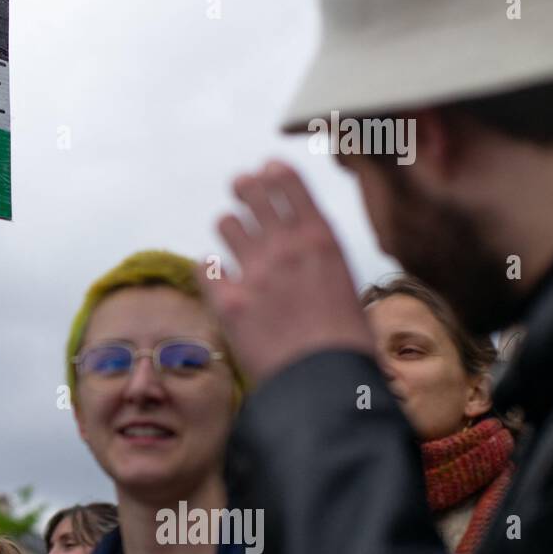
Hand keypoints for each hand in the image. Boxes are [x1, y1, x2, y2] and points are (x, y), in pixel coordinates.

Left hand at [201, 160, 374, 384]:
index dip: (276, 174)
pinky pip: (204, 266)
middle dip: (246, 189)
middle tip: (242, 189)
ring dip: (229, 227)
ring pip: (226, 223)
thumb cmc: (348, 348)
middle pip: (254, 195)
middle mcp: (285, 248)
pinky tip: (214, 274)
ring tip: (233, 234)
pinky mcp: (227, 301)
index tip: (266, 168)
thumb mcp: (348, 292)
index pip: (292, 187)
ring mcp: (253, 272)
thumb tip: (307, 261)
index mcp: (323, 242)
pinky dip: (208, 269)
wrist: (324, 385)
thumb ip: (321, 267)